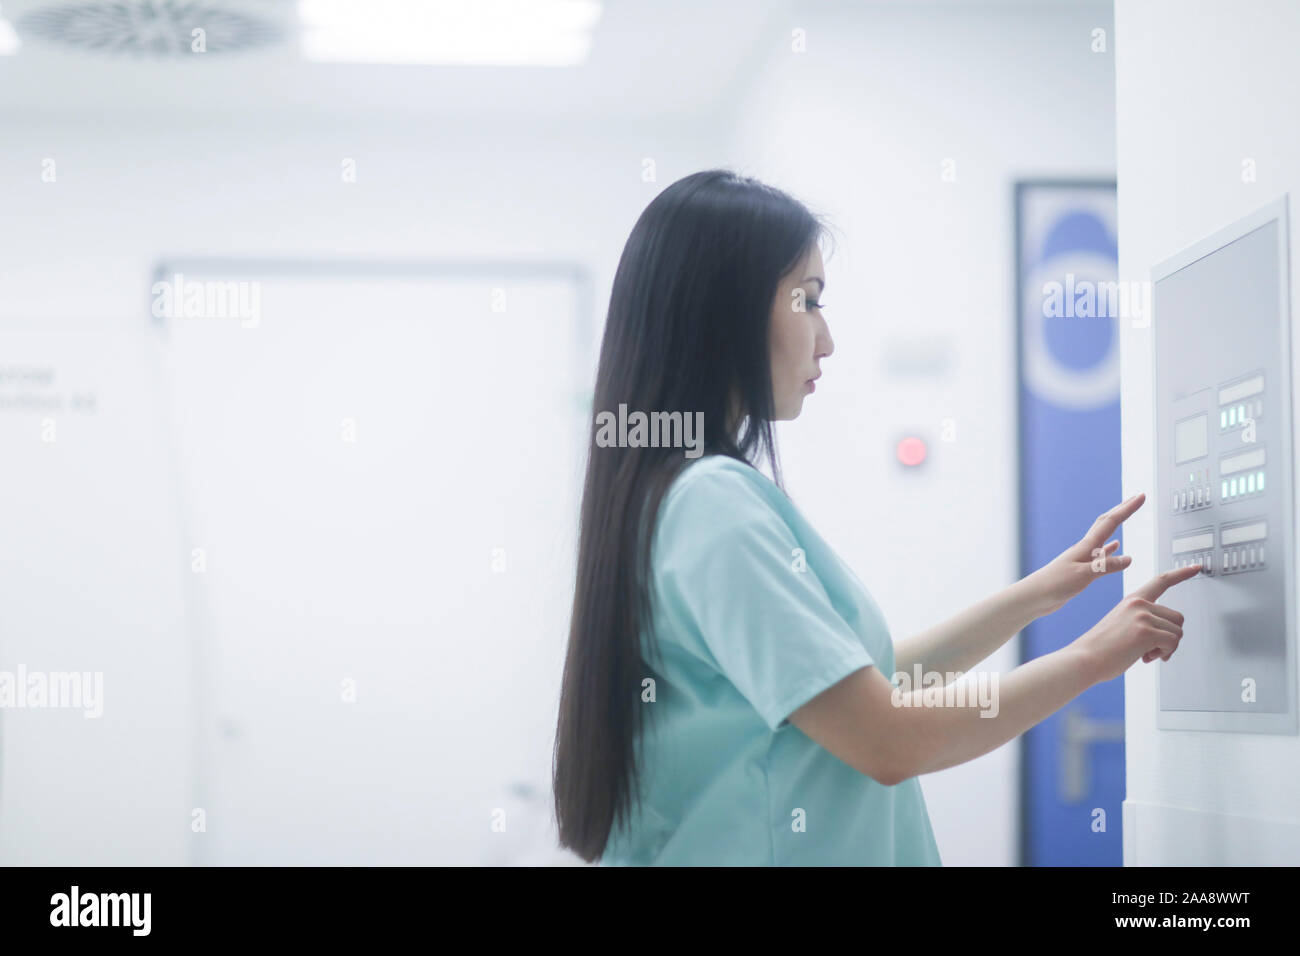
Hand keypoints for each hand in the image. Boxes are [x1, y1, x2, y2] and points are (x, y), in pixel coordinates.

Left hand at [1030, 492, 1146, 616]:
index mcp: (1086, 546)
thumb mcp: (1084, 575)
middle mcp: (1085, 548)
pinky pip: (1100, 553)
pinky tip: (1116, 547)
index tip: (1141, 496)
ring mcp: (1083, 557)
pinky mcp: (1081, 568)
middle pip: (1107, 522)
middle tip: (1138, 498)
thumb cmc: (1055, 585)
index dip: (1127, 508)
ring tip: (1126, 515)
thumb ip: (1105, 566)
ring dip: (1117, 524)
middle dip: (1123, 509)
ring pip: (1103, 535)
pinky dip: (1110, 548)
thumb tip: (1129, 558)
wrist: (1035, 596)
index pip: (1111, 522)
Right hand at [1072, 564, 1202, 683]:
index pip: (1161, 581)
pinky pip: (1172, 643)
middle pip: (1177, 618)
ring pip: (1177, 632)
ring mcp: (1142, 616)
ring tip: (1145, 653)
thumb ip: (1143, 620)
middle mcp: (1139, 604)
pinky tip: (1146, 656)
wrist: (1085, 658)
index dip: (1181, 573)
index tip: (1196, 567)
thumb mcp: (1122, 624)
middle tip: (1151, 648)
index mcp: (1132, 600)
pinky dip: (1164, 653)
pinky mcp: (1146, 632)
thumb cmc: (1101, 647)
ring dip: (1166, 647)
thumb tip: (1167, 635)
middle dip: (1170, 637)